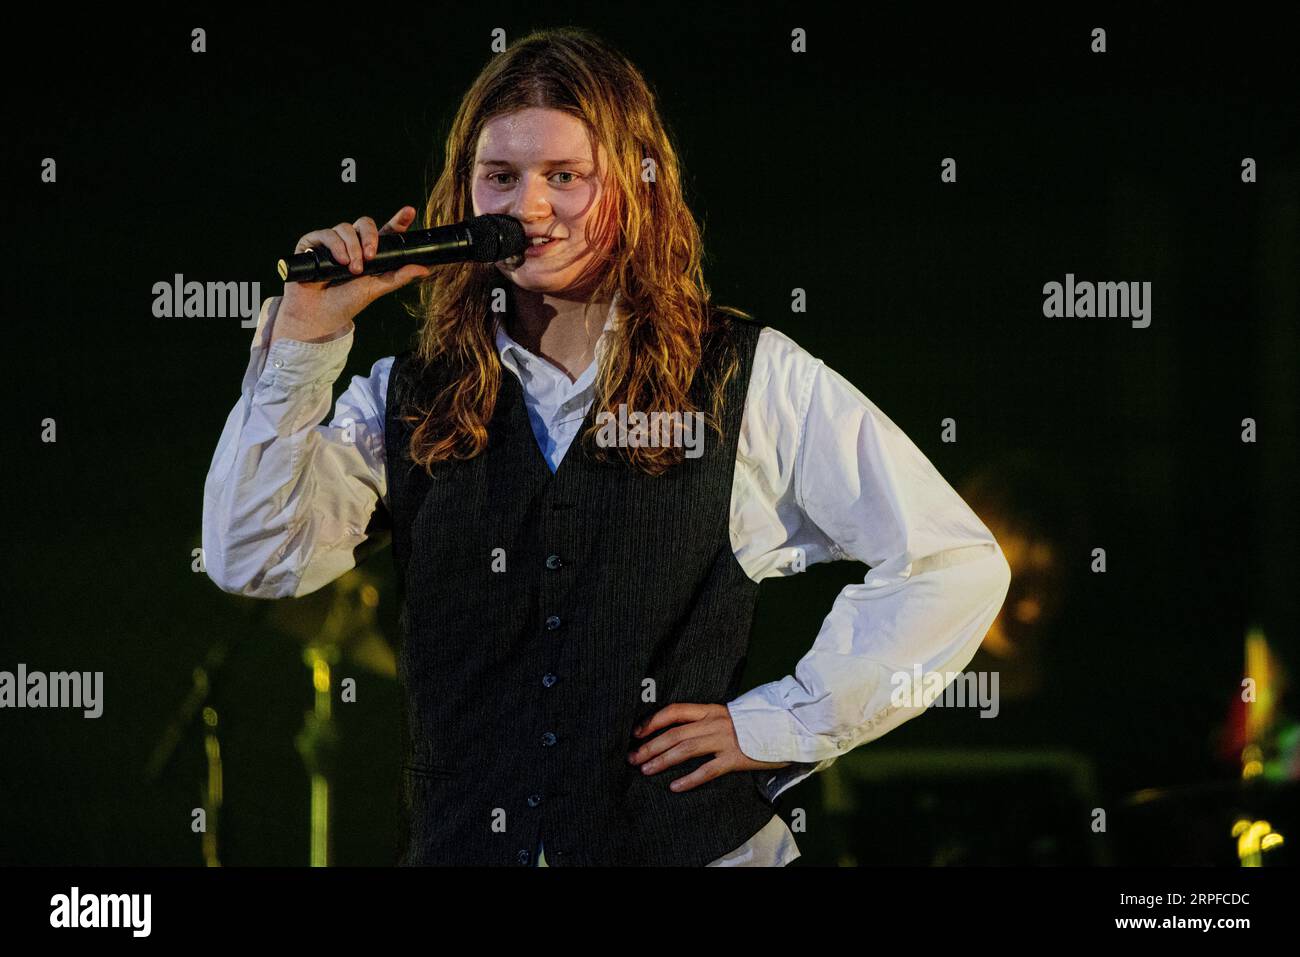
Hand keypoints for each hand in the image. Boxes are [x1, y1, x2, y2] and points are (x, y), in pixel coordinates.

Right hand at [273, 206, 431, 343]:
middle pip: (365, 223)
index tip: (409, 212)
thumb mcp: (376, 289)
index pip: (385, 232)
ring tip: (352, 269)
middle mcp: (351, 244)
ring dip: (352, 248)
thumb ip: (398, 277)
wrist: (318, 316)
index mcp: (369, 252)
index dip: (397, 220)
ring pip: (346, 228)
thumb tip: (425, 268)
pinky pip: (327, 234)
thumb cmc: (345, 303)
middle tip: (371, 256)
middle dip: (370, 237)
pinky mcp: (312, 243)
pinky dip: (335, 246)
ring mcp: (332, 242)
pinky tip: (339, 261)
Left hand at [627, 702, 790, 792]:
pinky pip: (708, 770)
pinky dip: (690, 779)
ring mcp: (725, 740)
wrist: (788, 724)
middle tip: (632, 758)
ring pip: (686, 749)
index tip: (637, 733)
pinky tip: (675, 787)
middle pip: (674, 733)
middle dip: (650, 746)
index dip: (653, 721)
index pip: (675, 711)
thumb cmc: (756, 722)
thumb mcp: (728, 715)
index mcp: (711, 710)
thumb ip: (707, 720)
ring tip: (646, 770)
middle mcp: (714, 722)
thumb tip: (680, 730)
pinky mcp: (736, 758)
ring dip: (662, 760)